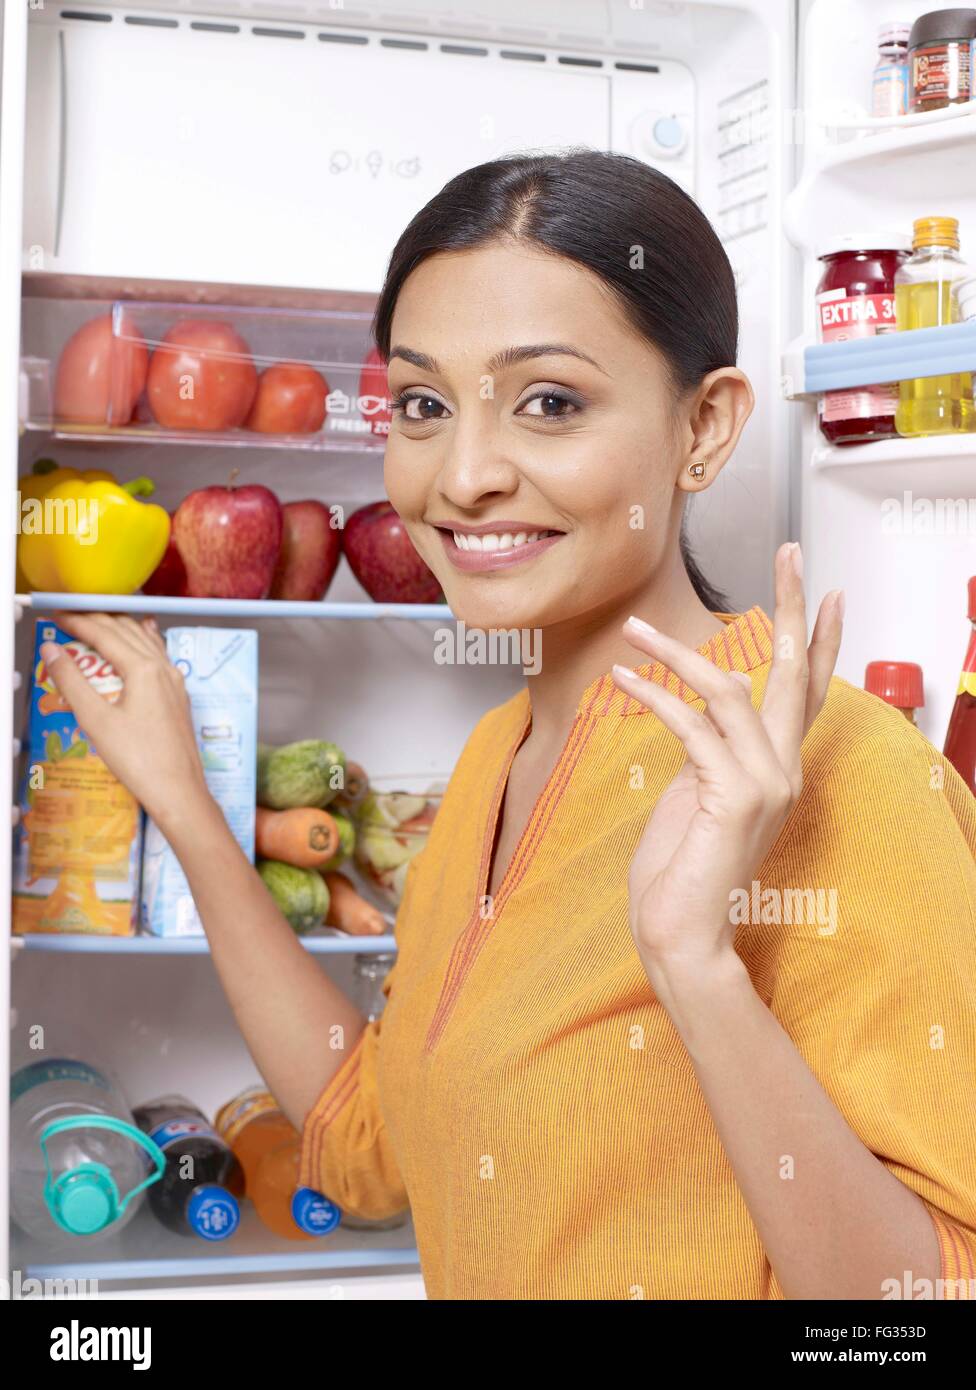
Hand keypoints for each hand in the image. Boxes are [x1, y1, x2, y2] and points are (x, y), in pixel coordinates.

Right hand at [39, 612, 210, 830]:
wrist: (179, 790)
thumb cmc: (139, 760)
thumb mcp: (96, 720)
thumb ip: (72, 681)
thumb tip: (52, 650)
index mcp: (144, 669)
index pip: (104, 633)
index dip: (77, 621)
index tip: (56, 616)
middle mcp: (163, 668)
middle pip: (126, 630)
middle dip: (96, 620)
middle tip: (70, 617)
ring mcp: (175, 680)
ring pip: (145, 639)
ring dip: (119, 628)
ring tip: (96, 624)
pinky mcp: (178, 694)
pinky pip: (158, 654)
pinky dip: (142, 640)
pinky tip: (141, 637)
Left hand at [611, 543, 842, 977]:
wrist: (680, 934)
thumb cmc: (679, 868)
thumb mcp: (697, 794)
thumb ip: (710, 748)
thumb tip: (708, 699)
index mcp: (778, 770)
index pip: (806, 693)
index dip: (818, 642)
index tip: (828, 593)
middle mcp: (783, 771)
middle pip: (792, 674)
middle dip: (791, 608)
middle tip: (790, 551)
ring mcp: (765, 784)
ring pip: (727, 689)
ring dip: (673, 653)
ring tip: (632, 628)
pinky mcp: (733, 796)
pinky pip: (688, 726)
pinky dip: (650, 697)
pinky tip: (619, 680)